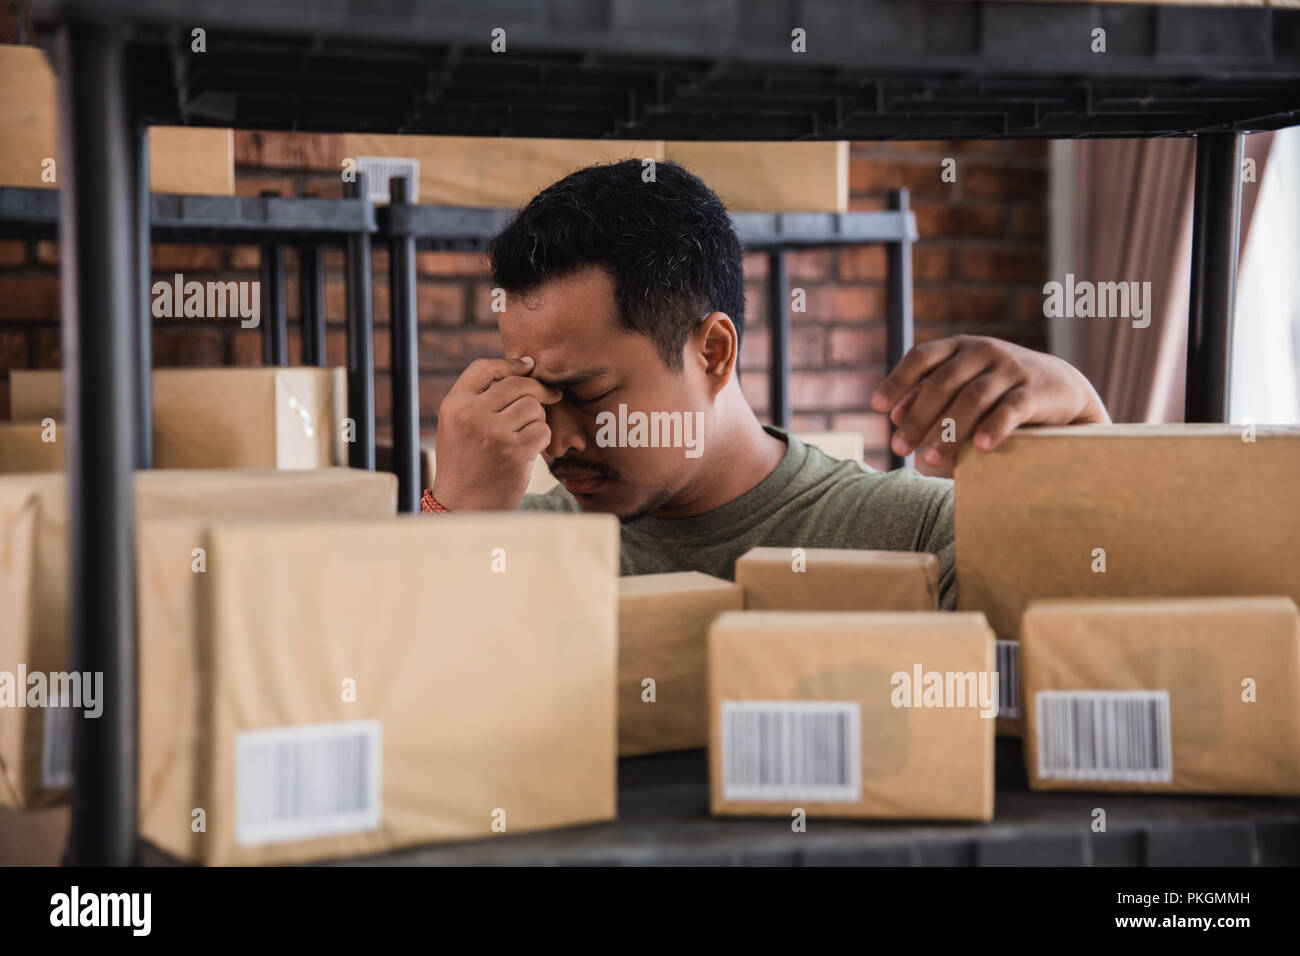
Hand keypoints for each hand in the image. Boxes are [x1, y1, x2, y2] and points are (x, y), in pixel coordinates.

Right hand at [432, 356, 560, 509]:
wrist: (463, 506)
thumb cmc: (464, 463)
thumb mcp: (457, 426)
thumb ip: (479, 399)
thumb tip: (524, 369)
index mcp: (454, 405)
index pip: (485, 368)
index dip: (511, 364)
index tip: (529, 366)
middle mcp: (472, 415)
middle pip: (517, 385)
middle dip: (539, 389)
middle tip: (552, 395)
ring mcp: (494, 433)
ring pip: (534, 407)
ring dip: (538, 418)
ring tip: (526, 434)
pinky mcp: (514, 453)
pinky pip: (543, 430)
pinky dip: (542, 438)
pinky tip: (530, 449)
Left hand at [870, 335, 1108, 471]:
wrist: (1062, 388)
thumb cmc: (1000, 389)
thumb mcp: (964, 384)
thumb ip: (929, 394)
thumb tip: (894, 415)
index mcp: (960, 347)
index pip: (922, 357)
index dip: (897, 381)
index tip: (876, 408)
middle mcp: (983, 351)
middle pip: (943, 382)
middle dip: (917, 418)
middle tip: (899, 450)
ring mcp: (1011, 368)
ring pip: (972, 398)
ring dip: (948, 431)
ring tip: (930, 461)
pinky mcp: (1036, 391)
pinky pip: (1011, 409)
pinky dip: (994, 428)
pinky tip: (980, 449)